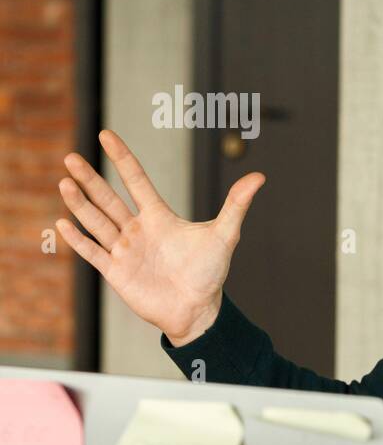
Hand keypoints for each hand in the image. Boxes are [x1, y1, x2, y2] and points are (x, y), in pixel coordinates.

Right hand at [56, 129, 265, 344]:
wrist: (198, 309)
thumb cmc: (211, 272)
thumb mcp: (225, 235)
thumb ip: (237, 205)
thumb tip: (259, 176)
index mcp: (160, 217)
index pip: (136, 180)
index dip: (121, 158)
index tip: (105, 135)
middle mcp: (138, 230)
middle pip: (108, 199)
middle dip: (90, 178)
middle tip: (71, 157)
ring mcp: (125, 250)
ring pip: (96, 222)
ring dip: (80, 203)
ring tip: (64, 182)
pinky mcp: (116, 272)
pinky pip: (92, 252)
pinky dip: (78, 240)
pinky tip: (62, 224)